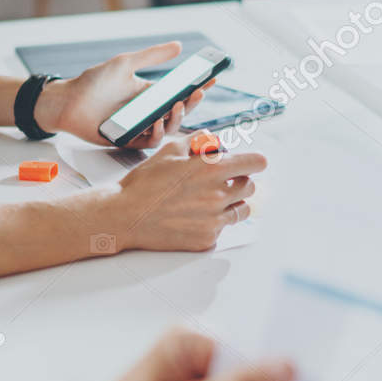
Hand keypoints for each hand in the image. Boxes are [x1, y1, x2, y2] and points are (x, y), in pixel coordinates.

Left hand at [36, 42, 210, 147]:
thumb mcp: (125, 63)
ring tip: (178, 105)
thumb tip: (179, 45)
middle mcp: (148, 112)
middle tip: (199, 92)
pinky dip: (157, 133)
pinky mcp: (129, 141)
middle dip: (193, 103)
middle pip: (179, 112)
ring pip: (168, 129)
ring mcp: (140, 127)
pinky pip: (150, 141)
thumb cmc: (93, 83)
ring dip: (177, 118)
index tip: (212, 77)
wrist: (67, 101)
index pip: (180, 92)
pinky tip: (157, 122)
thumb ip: (152, 56)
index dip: (197, 87)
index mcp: (150, 94)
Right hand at [108, 136, 264, 251]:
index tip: (252, 163)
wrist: (125, 215)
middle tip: (221, 181)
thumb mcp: (170, 150)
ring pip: (241, 210)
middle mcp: (217, 196)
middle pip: (250, 187)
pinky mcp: (206, 239)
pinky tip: (194, 216)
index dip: (254, 161)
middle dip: (239, 181)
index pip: (256, 163)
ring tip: (211, 200)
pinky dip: (214, 222)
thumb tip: (216, 141)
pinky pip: (222, 228)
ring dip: (232, 203)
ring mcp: (213, 220)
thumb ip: (199, 141)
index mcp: (212, 170)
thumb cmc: (145, 182)